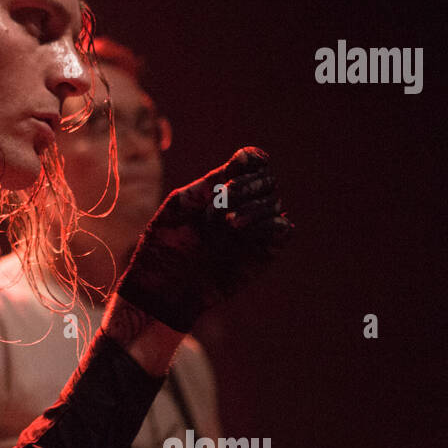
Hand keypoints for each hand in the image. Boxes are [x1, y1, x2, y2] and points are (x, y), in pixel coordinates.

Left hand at [117, 147, 292, 331]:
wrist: (162, 289)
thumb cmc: (163, 247)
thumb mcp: (177, 209)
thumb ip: (205, 186)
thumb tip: (238, 162)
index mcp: (221, 192)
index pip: (252, 164)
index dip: (252, 158)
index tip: (239, 161)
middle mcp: (242, 207)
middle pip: (267, 180)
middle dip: (247, 184)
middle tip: (222, 199)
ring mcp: (254, 230)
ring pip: (275, 203)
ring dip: (252, 206)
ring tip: (227, 223)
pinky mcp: (263, 253)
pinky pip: (284, 230)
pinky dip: (271, 223)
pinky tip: (242, 230)